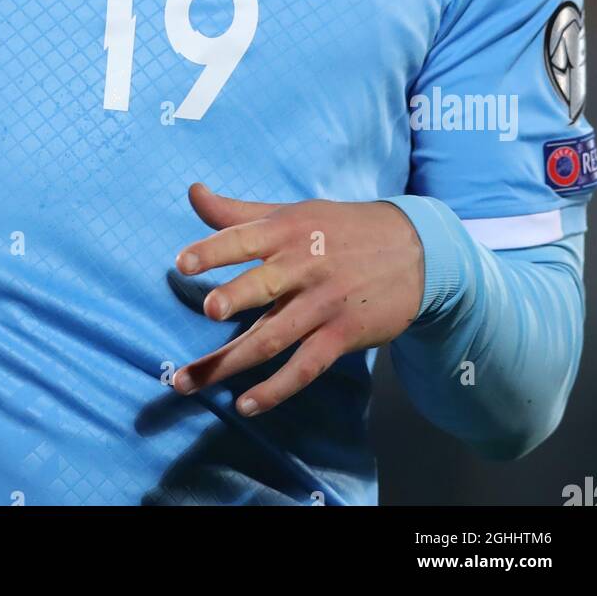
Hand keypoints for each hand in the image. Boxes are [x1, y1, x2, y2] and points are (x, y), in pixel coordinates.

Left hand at [171, 184, 424, 415]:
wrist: (414, 251)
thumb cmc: (338, 229)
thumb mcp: (291, 212)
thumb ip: (237, 212)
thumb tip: (192, 192)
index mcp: (285, 231)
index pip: (243, 238)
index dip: (213, 249)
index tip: (181, 263)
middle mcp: (302, 266)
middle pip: (262, 286)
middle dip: (235, 298)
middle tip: (209, 310)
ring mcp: (323, 304)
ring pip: (273, 337)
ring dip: (230, 362)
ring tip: (188, 381)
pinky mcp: (341, 335)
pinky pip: (304, 367)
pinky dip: (275, 389)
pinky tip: (246, 405)